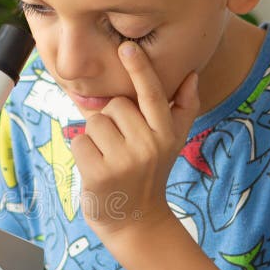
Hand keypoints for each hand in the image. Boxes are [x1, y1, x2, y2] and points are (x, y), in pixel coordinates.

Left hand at [70, 42, 199, 241]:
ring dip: (94, 138)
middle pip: (113, 106)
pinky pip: (78, 141)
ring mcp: (124, 161)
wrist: (135, 221)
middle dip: (110, 121)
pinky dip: (81, 152)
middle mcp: (149, 145)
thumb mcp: (171, 143)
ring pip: (94, 122)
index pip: (151, 94)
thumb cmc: (148, 174)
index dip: (139, 69)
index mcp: (165, 133)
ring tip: (108, 159)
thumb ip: (181, 109)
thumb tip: (191, 74)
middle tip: (119, 147)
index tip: (127, 47)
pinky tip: (95, 169)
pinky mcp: (100, 174)